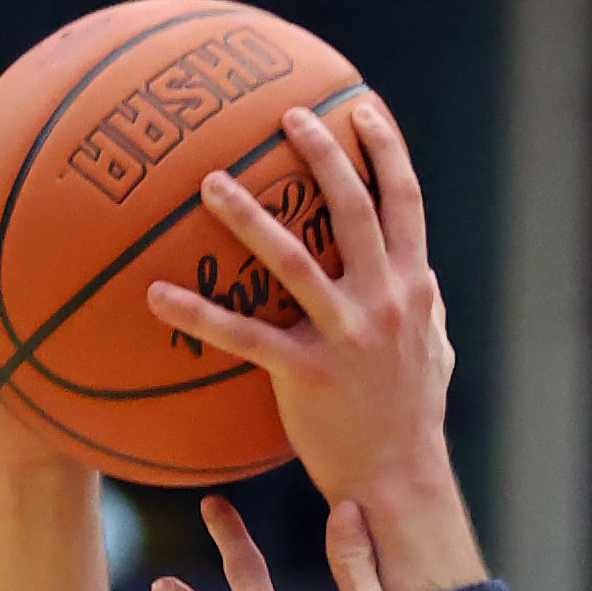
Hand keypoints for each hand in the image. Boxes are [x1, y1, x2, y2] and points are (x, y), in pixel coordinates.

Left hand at [141, 101, 474, 585]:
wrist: (398, 482)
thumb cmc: (413, 420)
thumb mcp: (435, 355)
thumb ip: (429, 310)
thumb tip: (427, 278)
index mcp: (413, 289)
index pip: (404, 203)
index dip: (385, 150)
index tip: (361, 108)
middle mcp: (383, 303)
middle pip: (352, 210)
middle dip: (322, 155)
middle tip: (286, 117)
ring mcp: (345, 338)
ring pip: (293, 262)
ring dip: (251, 218)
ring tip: (212, 182)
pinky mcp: (306, 376)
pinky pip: (244, 337)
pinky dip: (198, 315)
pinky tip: (156, 295)